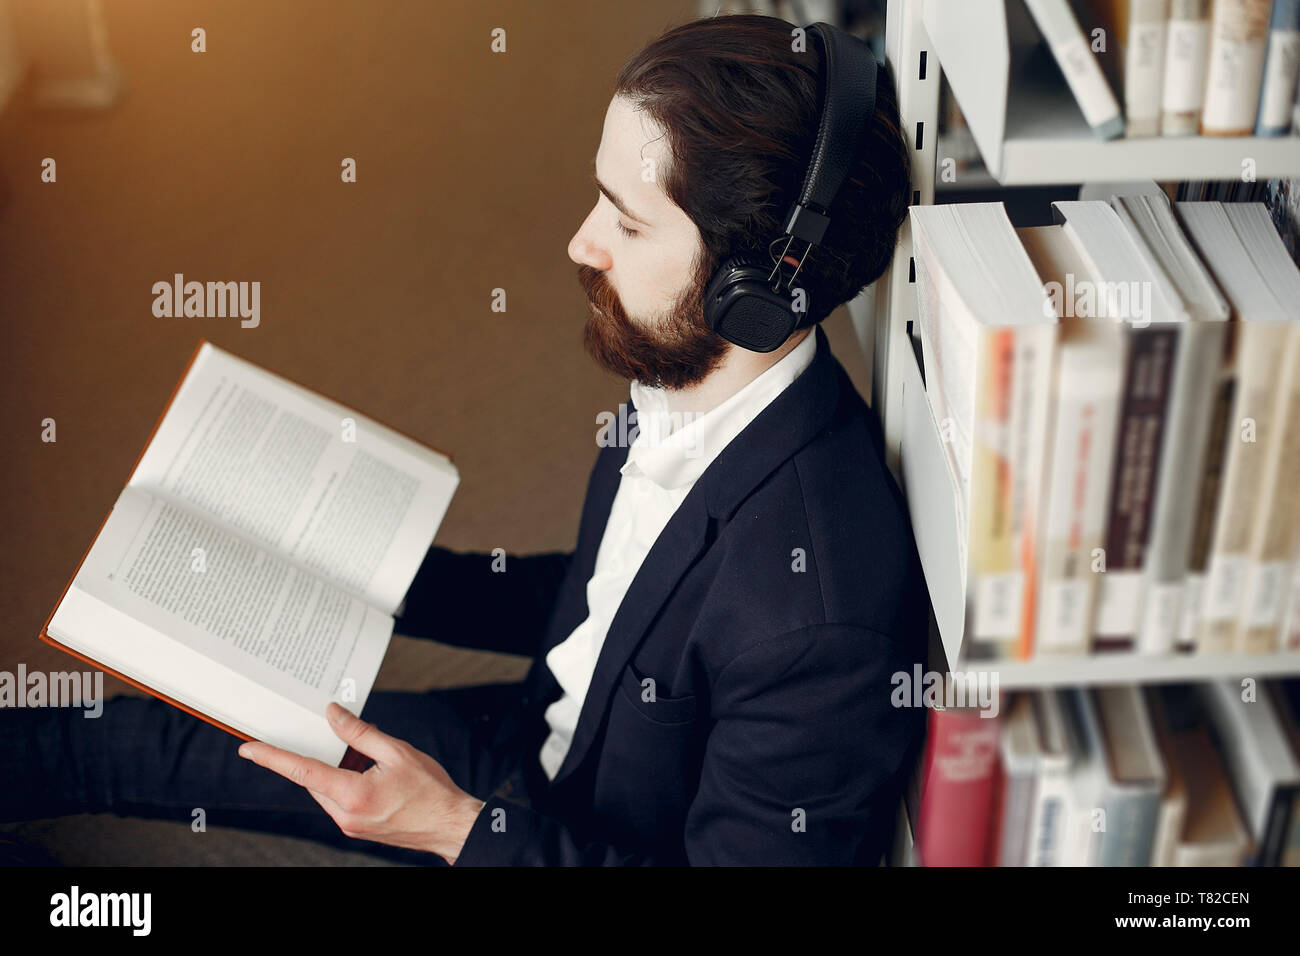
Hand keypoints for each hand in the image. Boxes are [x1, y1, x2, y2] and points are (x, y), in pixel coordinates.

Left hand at [236, 702, 485, 863]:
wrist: (451, 826)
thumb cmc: (430, 791)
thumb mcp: (397, 752)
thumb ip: (360, 733)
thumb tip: (333, 715)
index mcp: (352, 795)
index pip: (302, 771)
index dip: (272, 757)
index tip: (248, 748)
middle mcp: (344, 815)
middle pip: (314, 779)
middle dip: (320, 755)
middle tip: (337, 734)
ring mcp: (350, 825)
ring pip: (326, 790)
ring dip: (336, 770)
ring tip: (369, 757)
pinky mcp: (357, 828)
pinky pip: (339, 800)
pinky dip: (345, 782)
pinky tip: (369, 771)